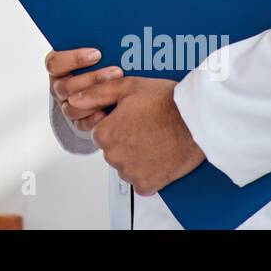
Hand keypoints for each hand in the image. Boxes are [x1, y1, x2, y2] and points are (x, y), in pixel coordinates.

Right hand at [46, 47, 123, 133]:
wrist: (101, 81)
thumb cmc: (98, 61)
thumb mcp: (95, 49)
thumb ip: (98, 43)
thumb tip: (112, 35)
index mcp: (57, 66)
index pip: (54, 63)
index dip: (74, 59)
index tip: (97, 54)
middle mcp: (58, 85)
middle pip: (65, 87)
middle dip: (92, 79)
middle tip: (116, 71)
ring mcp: (66, 104)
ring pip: (72, 107)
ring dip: (95, 100)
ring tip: (117, 91)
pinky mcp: (76, 120)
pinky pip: (80, 124)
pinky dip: (93, 119)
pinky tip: (107, 113)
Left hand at [70, 75, 205, 194]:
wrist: (196, 120)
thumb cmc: (165, 102)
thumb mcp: (126, 87)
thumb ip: (96, 94)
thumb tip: (74, 99)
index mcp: (105, 133)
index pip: (100, 132)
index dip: (116, 123)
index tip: (132, 118)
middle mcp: (114, 156)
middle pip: (113, 150)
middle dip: (125, 140)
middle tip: (146, 127)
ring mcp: (131, 172)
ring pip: (126, 166)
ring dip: (136, 157)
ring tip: (155, 139)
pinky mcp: (148, 184)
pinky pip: (141, 183)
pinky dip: (148, 173)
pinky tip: (159, 156)